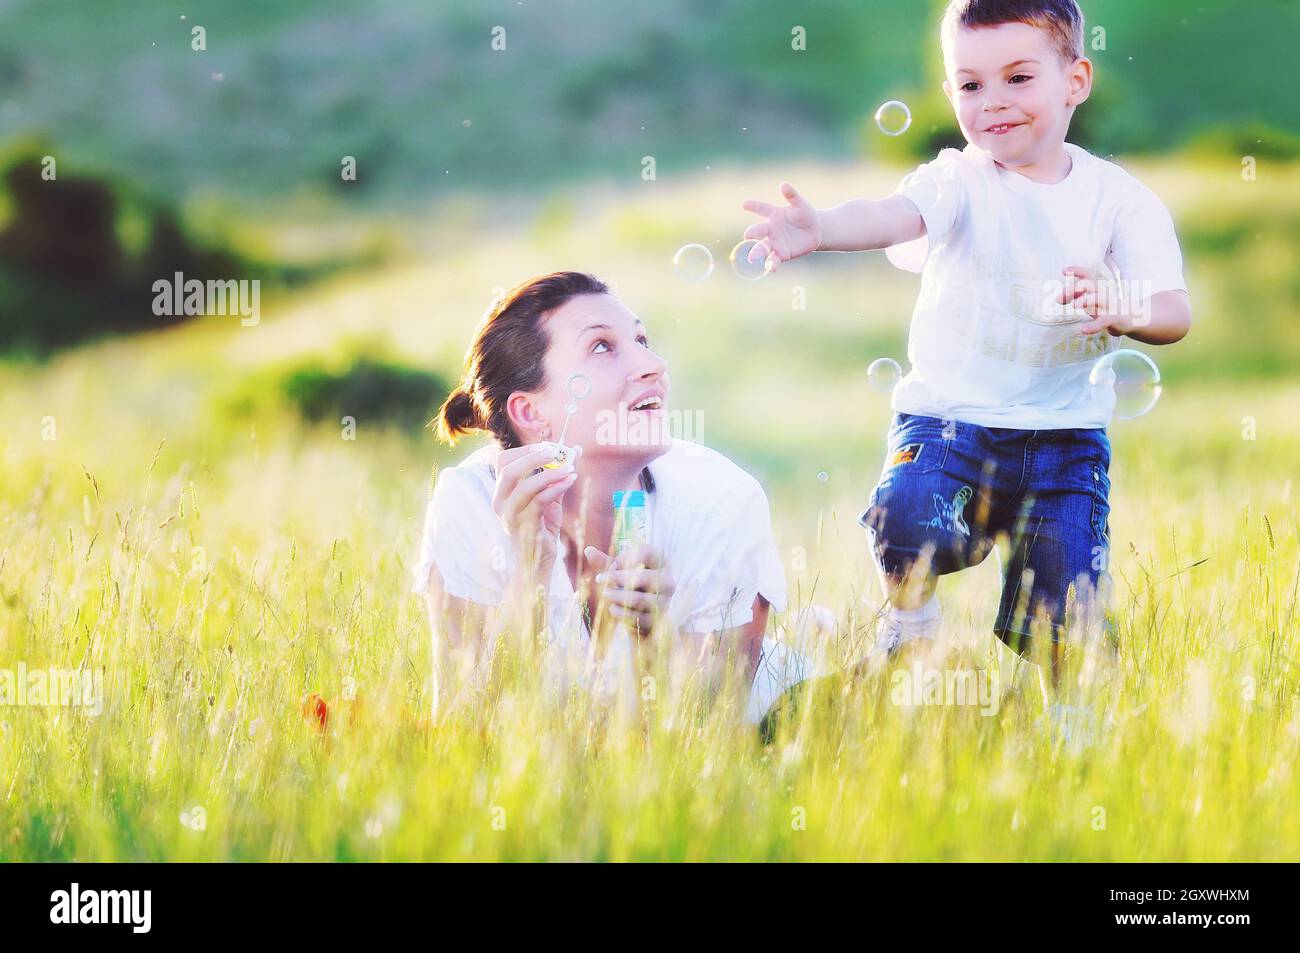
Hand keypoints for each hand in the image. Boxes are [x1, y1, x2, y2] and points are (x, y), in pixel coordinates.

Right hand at [491, 443, 577, 578]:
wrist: (537, 565)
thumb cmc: (541, 531)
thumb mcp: (548, 501)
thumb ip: (555, 479)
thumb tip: (572, 454)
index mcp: (502, 494)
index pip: (503, 462)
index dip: (524, 450)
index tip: (546, 446)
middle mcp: (500, 503)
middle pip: (509, 470)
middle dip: (533, 456)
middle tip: (556, 452)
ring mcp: (510, 516)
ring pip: (525, 485)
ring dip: (550, 473)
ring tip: (570, 468)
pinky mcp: (525, 526)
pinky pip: (540, 501)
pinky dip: (556, 488)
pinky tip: (570, 481)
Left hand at [585, 544, 674, 636]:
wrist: (645, 612)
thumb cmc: (631, 583)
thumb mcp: (620, 570)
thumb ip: (606, 562)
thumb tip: (588, 551)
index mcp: (660, 561)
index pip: (644, 552)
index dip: (624, 559)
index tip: (609, 566)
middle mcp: (667, 579)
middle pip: (643, 577)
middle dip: (618, 579)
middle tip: (600, 579)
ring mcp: (665, 600)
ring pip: (639, 599)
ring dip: (617, 596)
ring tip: (606, 594)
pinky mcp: (658, 618)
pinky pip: (637, 617)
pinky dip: (621, 613)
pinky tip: (612, 608)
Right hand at [740, 182, 822, 272]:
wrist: (815, 231)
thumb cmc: (805, 214)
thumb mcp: (801, 204)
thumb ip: (792, 196)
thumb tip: (783, 184)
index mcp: (774, 214)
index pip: (762, 208)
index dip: (753, 206)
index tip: (744, 204)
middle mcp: (770, 229)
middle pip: (759, 230)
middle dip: (753, 232)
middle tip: (747, 235)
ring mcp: (774, 242)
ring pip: (762, 247)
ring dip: (757, 252)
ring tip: (752, 257)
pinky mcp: (781, 254)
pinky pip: (773, 260)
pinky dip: (771, 265)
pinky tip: (771, 268)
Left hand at [1058, 265, 1135, 336]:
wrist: (1133, 318)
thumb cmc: (1107, 308)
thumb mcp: (1091, 302)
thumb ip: (1077, 298)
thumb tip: (1058, 297)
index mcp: (1098, 289)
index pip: (1088, 276)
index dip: (1077, 271)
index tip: (1064, 270)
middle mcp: (1103, 294)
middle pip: (1089, 286)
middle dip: (1073, 289)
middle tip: (1058, 299)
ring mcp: (1109, 306)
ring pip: (1098, 298)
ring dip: (1086, 300)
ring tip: (1074, 306)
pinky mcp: (1113, 319)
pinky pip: (1103, 322)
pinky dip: (1093, 326)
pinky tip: (1083, 330)